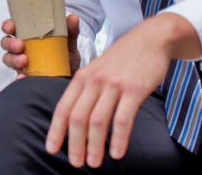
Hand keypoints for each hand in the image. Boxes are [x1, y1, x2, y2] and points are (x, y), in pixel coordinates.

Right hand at [1, 14, 80, 77]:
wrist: (72, 77)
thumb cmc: (66, 56)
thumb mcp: (69, 42)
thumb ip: (70, 30)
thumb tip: (73, 17)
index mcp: (27, 35)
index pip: (11, 27)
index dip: (8, 26)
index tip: (11, 27)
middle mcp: (21, 48)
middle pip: (6, 42)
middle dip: (10, 43)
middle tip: (20, 45)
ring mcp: (21, 62)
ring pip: (8, 58)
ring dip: (13, 59)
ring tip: (23, 61)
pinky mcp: (25, 76)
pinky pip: (17, 76)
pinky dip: (18, 77)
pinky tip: (23, 76)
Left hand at [45, 13, 201, 168]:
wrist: (150, 39)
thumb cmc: (122, 58)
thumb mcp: (97, 69)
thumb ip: (87, 90)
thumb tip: (76, 119)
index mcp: (81, 77)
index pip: (63, 107)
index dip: (55, 130)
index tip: (51, 148)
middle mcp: (93, 81)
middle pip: (78, 117)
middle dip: (74, 143)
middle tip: (75, 163)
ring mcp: (113, 84)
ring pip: (97, 120)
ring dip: (94, 145)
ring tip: (93, 163)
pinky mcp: (134, 89)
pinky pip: (123, 119)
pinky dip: (118, 139)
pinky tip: (117, 153)